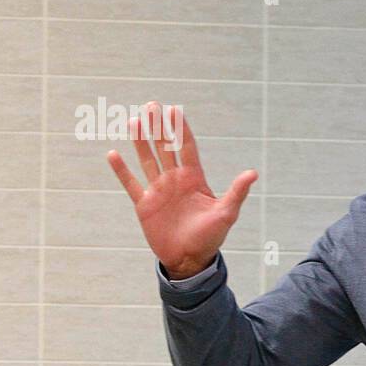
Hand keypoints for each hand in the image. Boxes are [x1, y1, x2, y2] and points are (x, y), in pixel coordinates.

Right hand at [107, 101, 256, 278]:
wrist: (190, 259)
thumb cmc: (210, 236)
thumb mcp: (226, 213)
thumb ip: (237, 192)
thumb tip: (253, 173)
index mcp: (194, 179)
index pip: (187, 147)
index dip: (180, 129)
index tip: (174, 110)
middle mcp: (175, 180)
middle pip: (165, 148)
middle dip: (159, 128)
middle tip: (151, 105)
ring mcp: (159, 190)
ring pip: (147, 160)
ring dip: (140, 141)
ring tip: (134, 120)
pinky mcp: (144, 204)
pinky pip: (130, 183)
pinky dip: (121, 170)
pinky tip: (113, 154)